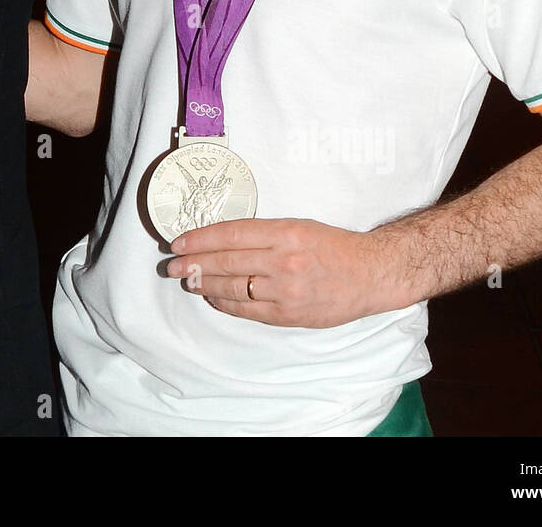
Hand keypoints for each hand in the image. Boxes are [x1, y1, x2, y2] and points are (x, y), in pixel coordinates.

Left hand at [164, 217, 400, 327]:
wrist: (369, 274)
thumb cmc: (333, 246)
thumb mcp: (299, 226)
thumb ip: (263, 233)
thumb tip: (221, 239)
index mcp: (285, 232)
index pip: (232, 234)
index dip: (201, 238)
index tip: (179, 242)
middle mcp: (284, 261)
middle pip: (227, 262)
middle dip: (194, 264)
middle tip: (171, 265)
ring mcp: (286, 291)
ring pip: (233, 287)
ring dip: (205, 284)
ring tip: (187, 281)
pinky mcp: (289, 315)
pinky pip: (248, 310)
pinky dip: (226, 303)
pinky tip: (213, 297)